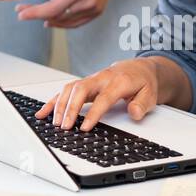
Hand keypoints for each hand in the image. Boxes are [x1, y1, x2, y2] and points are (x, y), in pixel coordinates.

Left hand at [15, 0, 123, 27]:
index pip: (53, 8)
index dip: (35, 12)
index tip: (20, 14)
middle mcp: (88, 3)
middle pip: (58, 16)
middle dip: (38, 15)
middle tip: (22, 11)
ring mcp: (95, 9)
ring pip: (67, 22)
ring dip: (50, 21)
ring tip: (35, 16)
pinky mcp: (98, 11)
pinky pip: (77, 22)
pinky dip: (64, 23)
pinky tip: (53, 20)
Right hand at [35, 59, 159, 129]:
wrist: (140, 68)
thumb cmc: (143, 81)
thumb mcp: (151, 94)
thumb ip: (142, 104)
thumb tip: (134, 112)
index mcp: (118, 80)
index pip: (103, 97)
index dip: (93, 113)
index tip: (85, 127)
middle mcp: (101, 78)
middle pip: (81, 90)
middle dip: (70, 108)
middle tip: (65, 126)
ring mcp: (91, 79)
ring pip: (70, 88)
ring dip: (60, 105)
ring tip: (55, 122)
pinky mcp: (84, 84)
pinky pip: (65, 90)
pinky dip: (53, 101)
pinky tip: (44, 112)